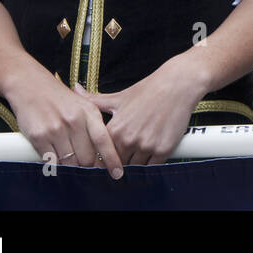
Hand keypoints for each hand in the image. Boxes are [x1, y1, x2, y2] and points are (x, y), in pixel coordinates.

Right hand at [3, 68, 123, 178]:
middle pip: (87, 158)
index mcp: (89, 113)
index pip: (104, 141)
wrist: (31, 85)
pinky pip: (50, 161)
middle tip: (87, 170)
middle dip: (88, 167)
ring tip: (71, 166)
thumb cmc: (60, 99)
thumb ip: (95, 125)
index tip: (117, 174)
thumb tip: (105, 153)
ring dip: (71, 168)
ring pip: (69, 162)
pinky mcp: (38, 136)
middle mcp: (74, 121)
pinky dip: (54, 166)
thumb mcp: (84, 105)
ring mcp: (56, 129)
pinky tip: (56, 163)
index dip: (112, 159)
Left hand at [78, 57, 206, 165]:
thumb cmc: (148, 90)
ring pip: (135, 168)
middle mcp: (128, 140)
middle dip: (119, 165)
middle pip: (118, 165)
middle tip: (121, 165)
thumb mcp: (119, 97)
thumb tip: (75, 88)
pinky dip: (151, 165)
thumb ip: (94, 100)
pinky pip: (153, 167)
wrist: (177, 84)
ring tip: (137, 160)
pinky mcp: (163, 149)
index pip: (101, 157)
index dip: (103, 161)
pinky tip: (150, 158)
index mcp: (114, 129)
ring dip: (136, 167)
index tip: (105, 163)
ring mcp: (146, 145)